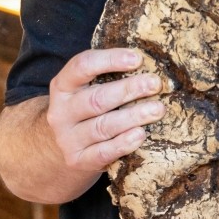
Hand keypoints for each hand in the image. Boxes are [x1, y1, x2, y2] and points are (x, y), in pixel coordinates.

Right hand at [45, 48, 164, 174]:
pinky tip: (140, 134)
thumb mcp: (88, 87)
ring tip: (158, 109)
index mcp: (63, 86)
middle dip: (128, 89)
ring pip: (102, 126)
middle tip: (155, 84)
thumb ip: (111, 75)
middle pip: (96, 99)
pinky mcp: (78, 160)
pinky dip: (122, 144)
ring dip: (133, 116)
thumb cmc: (88, 108)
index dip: (109, 60)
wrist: (63, 146)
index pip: (81, 66)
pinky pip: (102, 153)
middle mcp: (61, 112)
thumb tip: (151, 63)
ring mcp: (67, 138)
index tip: (137, 58)